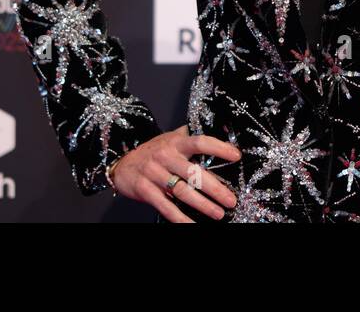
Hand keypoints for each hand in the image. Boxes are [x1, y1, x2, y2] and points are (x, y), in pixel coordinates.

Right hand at [109, 125, 241, 221]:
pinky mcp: (144, 189)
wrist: (122, 164)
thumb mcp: (170, 140)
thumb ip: (191, 139)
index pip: (200, 142)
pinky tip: (191, 225)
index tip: (236, 156)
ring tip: (218, 214)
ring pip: (181, 191)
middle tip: (230, 200)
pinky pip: (164, 206)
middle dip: (215, 188)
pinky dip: (179, 218)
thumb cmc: (153, 152)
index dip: (218, 148)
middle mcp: (165, 156)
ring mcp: (153, 173)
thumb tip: (222, 135)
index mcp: (175, 142)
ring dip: (202, 205)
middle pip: (193, 173)